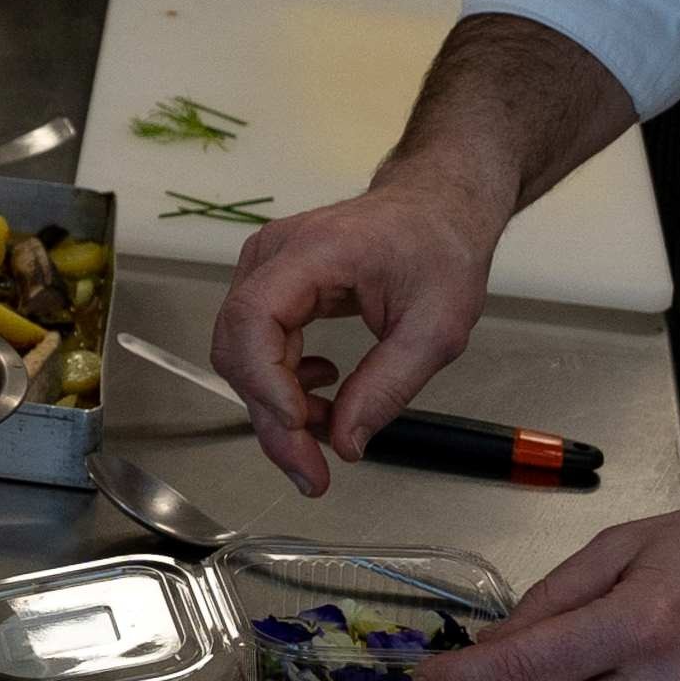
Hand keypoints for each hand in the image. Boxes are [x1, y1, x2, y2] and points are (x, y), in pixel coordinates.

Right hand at [207, 175, 508, 493]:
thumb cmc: (441, 250)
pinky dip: (283, 383)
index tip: (302, 429)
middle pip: (238, 346)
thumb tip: (345, 443)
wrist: (437, 210)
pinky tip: (324, 391)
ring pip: (242, 352)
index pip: (254, 318)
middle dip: (271, 416)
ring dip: (277, 404)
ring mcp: (266, 267)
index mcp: (313, 252)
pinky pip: (257, 344)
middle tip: (312, 471)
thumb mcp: (436, 328)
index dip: (266, 382)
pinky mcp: (272, 285)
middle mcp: (273, 255)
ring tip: (328, 430)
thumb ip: (387, 387)